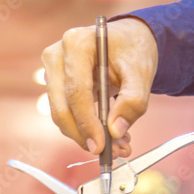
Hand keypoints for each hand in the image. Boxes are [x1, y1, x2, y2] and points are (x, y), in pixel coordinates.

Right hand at [41, 17, 158, 157]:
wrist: (128, 40)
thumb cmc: (133, 49)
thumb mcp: (141, 71)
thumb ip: (133, 101)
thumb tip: (115, 131)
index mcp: (77, 44)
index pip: (76, 91)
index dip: (87, 123)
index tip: (100, 146)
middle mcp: (57, 55)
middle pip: (62, 107)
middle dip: (84, 135)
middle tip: (110, 152)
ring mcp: (52, 69)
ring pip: (61, 114)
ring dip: (86, 135)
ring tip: (117, 145)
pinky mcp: (55, 83)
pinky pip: (65, 113)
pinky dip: (84, 129)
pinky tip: (108, 134)